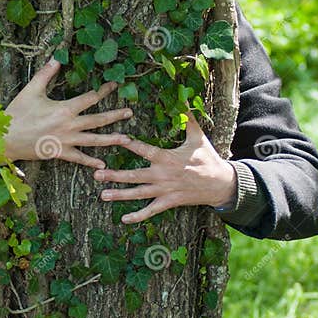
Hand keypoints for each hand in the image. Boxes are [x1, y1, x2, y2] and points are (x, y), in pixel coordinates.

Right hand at [3, 56, 132, 168]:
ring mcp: (66, 141)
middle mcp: (69, 125)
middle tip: (130, 112)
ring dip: (111, 139)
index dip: (104, 90)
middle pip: (98, 120)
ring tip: (127, 139)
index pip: (90, 98)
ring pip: (93, 140)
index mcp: (65, 108)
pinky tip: (103, 164)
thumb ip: (46, 73)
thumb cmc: (17, 112)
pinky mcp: (59, 153)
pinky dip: (90, 162)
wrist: (5, 137)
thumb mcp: (31, 89)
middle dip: (115, 115)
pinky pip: (78, 159)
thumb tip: (57, 57)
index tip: (115, 84)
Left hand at [93, 107, 236, 222]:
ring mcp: (164, 191)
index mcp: (167, 158)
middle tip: (96, 173)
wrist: (221, 184)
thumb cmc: (208, 158)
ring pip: (138, 194)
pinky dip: (138, 216)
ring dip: (120, 195)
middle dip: (115, 175)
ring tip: (102, 195)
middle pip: (134, 175)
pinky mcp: (169, 202)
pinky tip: (123, 219)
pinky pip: (151, 211)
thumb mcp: (198, 137)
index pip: (145, 150)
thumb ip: (188, 118)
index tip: (116, 139)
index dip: (131, 145)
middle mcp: (163, 176)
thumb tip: (183, 98)